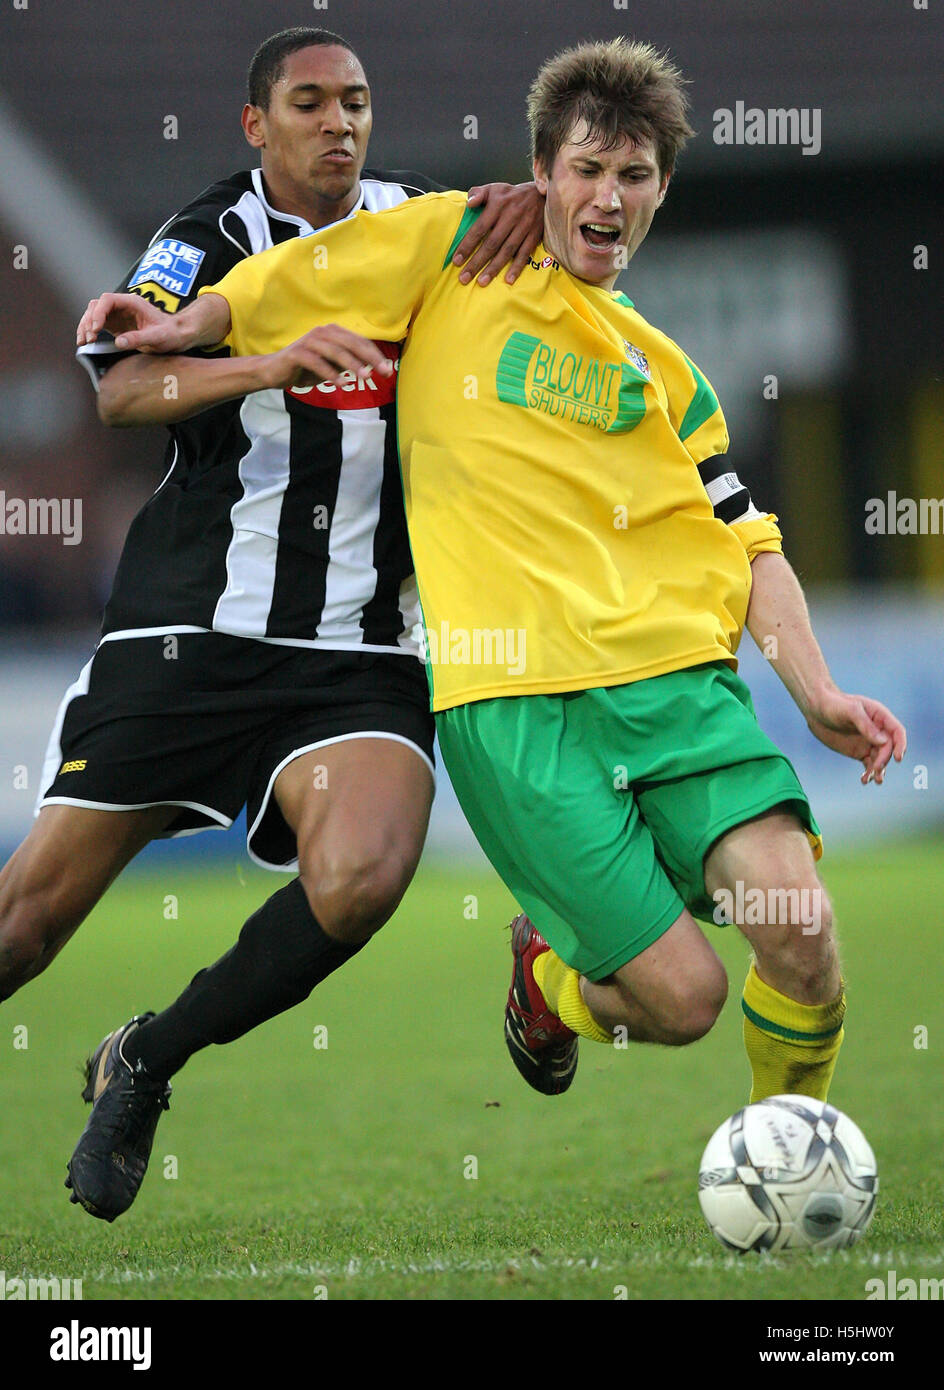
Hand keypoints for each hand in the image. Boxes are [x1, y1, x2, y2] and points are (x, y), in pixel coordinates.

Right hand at [77, 292, 169, 346]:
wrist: (177, 336)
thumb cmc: (170, 333)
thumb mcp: (157, 337)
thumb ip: (138, 339)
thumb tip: (119, 342)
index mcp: (132, 303)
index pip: (108, 300)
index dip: (98, 313)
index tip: (96, 328)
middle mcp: (122, 306)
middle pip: (97, 306)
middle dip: (89, 320)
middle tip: (90, 338)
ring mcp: (118, 314)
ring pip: (94, 314)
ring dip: (86, 326)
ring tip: (85, 341)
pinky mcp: (116, 325)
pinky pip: (97, 324)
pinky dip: (89, 331)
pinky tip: (86, 341)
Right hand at [259, 325, 395, 390]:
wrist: (274, 371)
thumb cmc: (306, 368)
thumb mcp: (332, 366)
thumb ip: (349, 364)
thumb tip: (373, 368)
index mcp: (333, 333)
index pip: (359, 342)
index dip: (375, 356)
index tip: (388, 370)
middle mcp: (323, 333)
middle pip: (351, 344)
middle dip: (370, 358)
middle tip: (383, 372)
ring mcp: (310, 341)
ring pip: (336, 351)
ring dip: (352, 365)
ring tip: (365, 378)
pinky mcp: (297, 353)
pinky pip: (317, 363)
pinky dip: (330, 374)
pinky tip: (341, 384)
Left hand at [453, 181, 544, 285]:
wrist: (541, 192)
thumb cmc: (511, 194)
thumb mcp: (494, 188)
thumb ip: (478, 193)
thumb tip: (469, 204)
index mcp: (498, 206)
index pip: (479, 228)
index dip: (467, 245)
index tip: (457, 260)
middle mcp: (511, 217)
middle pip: (491, 243)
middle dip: (477, 262)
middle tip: (464, 278)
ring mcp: (524, 227)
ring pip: (507, 251)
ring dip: (494, 268)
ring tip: (482, 282)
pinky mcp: (534, 235)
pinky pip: (525, 253)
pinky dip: (517, 267)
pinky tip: (508, 280)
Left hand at [804, 687, 906, 784]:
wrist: (816, 710)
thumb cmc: (833, 704)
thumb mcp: (850, 711)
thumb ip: (866, 725)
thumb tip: (883, 742)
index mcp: (880, 717)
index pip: (897, 732)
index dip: (900, 745)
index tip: (897, 758)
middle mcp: (878, 731)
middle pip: (888, 749)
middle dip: (884, 760)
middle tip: (876, 769)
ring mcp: (869, 742)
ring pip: (880, 759)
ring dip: (879, 771)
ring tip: (875, 780)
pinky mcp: (859, 752)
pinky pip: (868, 765)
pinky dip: (868, 773)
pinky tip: (864, 780)